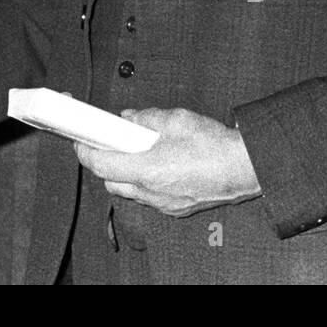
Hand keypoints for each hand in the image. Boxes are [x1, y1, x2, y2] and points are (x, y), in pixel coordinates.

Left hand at [74, 107, 260, 216]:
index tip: (79, 137)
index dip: (85, 149)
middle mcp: (153, 192)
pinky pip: (149, 195)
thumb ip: (145, 118)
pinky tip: (155, 162)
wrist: (247, 168)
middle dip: (104, 160)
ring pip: (129, 190)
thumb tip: (128, 119)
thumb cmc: (214, 145)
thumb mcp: (175, 118)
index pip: (100, 164)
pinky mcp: (176, 208)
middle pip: (110, 180)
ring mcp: (165, 204)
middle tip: (108, 140)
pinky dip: (144, 180)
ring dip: (124, 171)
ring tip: (134, 148)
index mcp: (148, 169)